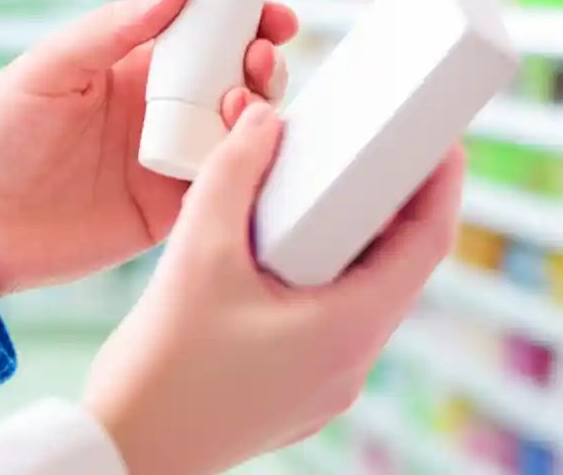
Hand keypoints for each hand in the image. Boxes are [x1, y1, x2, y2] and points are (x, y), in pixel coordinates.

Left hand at [0, 0, 297, 302]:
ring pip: (242, 129)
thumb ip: (110, 30)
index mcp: (135, 66)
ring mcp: (174, 158)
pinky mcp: (174, 208)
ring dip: (258, 109)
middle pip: (237, 77)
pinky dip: (248, 166)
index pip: (205, 32)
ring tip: (241, 102)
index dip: (244, 18)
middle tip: (261, 56)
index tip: (271, 12)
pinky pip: (227, 184)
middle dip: (263, 62)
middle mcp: (165, 109)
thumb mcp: (46, 70)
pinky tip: (249, 151)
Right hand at [84, 101, 463, 474]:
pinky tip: (288, 250)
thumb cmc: (158, 372)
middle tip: (379, 151)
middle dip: (393, 205)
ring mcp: (330, 384)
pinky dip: (326, 277)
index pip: (427, 245)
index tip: (443, 142)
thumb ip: (232, 174)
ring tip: (330, 191)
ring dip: (355, 243)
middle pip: (400, 268)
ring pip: (366, 294)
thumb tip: (264, 120)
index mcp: (348, 330)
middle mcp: (353, 362)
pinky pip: (335, 320)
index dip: (442, 186)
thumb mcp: (196, 255)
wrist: (119, 454)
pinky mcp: (302, 392)